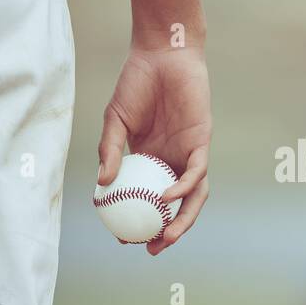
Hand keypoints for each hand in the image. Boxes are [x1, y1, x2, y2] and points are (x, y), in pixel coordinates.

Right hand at [97, 45, 210, 254]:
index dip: (140, 221)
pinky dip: (183, 188)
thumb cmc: (137, 83)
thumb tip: (103, 185)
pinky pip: (197, 172)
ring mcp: (189, 152)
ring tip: (167, 238)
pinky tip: (167, 199)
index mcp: (151, 159)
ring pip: (193, 196)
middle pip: (175, 206)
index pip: (148, 199)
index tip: (125, 239)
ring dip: (183, 220)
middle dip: (167, 233)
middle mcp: (172, 160)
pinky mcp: (202, 141)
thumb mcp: (115, 121)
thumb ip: (109, 151)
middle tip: (151, 250)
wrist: (162, 55)